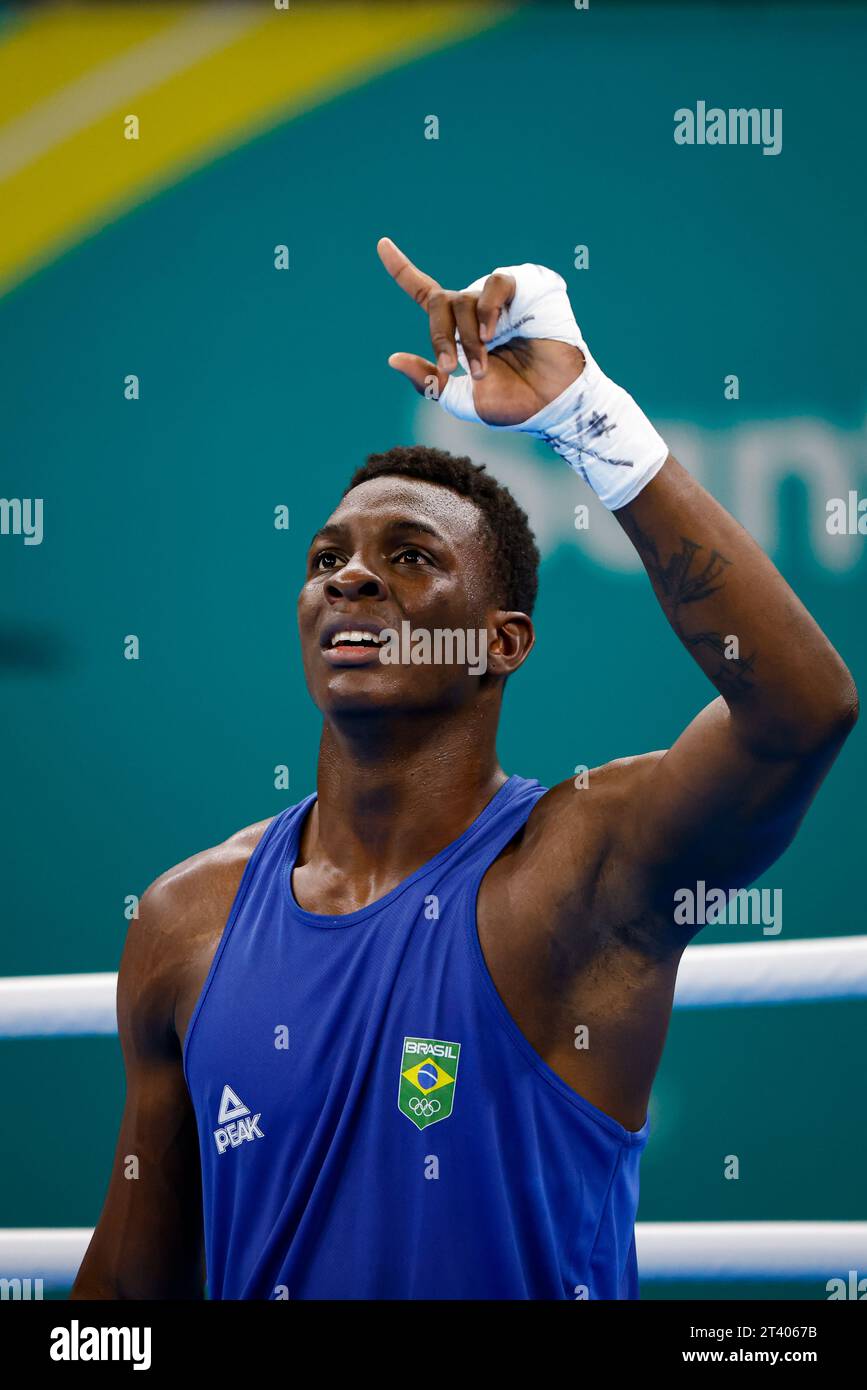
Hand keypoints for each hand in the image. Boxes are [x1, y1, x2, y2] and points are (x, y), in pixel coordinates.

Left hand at [377, 238, 583, 426]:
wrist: (552, 404)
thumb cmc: (512, 404)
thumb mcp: (459, 398)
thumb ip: (427, 380)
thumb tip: (392, 358)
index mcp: (459, 330)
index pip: (425, 292)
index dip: (402, 270)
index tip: (382, 245)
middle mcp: (477, 309)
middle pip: (440, 302)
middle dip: (440, 338)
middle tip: (453, 369)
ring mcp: (501, 299)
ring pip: (464, 299)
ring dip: (466, 336)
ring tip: (482, 364)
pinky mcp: (527, 288)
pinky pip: (495, 283)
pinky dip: (487, 310)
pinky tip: (494, 334)